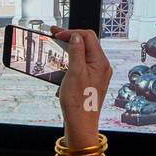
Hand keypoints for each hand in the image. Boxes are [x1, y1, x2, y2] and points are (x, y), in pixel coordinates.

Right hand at [51, 27, 111, 147]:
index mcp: (100, 62)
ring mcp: (97, 74)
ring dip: (68, 51)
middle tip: (53, 35)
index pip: (87, 37)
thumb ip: (76, 52)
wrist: (80, 123)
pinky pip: (81, 66)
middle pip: (86, 44)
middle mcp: (102, 66)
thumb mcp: (74, 72)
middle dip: (69, 39)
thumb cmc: (78, 102)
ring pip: (83, 55)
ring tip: (56, 50)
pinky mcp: (91, 81)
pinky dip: (70, 63)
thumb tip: (76, 36)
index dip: (71, 32)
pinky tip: (61, 69)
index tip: (56, 34)